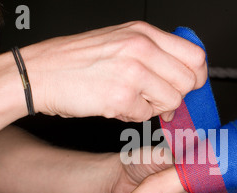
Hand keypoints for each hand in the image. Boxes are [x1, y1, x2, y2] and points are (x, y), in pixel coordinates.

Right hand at [20, 21, 206, 121]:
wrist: (40, 74)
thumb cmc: (76, 61)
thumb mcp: (120, 41)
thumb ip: (153, 54)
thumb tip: (182, 75)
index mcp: (143, 33)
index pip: (195, 55)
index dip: (196, 76)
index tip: (186, 85)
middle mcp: (141, 48)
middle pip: (189, 81)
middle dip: (175, 95)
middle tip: (156, 97)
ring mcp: (132, 72)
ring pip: (172, 101)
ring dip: (154, 107)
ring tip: (131, 99)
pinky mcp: (121, 97)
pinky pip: (146, 116)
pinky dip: (133, 115)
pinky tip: (115, 104)